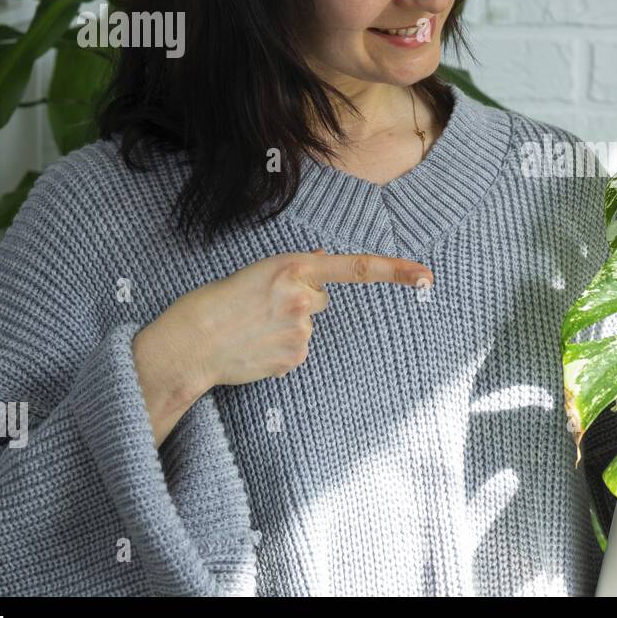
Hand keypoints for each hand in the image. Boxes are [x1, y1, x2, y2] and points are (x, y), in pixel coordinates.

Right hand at [132, 249, 432, 444]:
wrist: (190, 342)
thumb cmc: (217, 301)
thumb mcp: (258, 271)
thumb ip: (296, 269)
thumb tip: (324, 259)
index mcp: (294, 267)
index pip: (357, 267)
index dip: (395, 271)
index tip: (425, 275)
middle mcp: (304, 297)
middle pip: (321, 300)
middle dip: (300, 303)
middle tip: (261, 308)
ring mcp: (301, 331)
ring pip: (308, 327)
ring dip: (287, 328)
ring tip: (252, 328)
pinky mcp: (295, 358)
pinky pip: (298, 351)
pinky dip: (280, 350)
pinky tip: (255, 347)